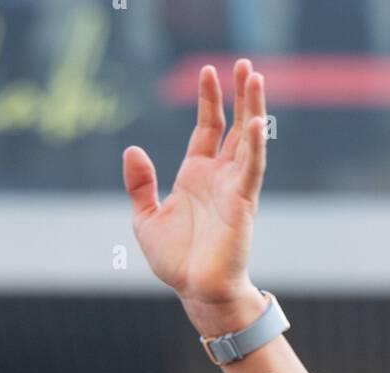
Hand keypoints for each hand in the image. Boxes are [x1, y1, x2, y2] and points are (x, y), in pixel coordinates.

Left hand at [123, 59, 267, 326]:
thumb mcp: (145, 219)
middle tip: (247, 64)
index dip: (209, 100)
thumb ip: (139, 184)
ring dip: (254, 109)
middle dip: (240, 95)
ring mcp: (233, 188)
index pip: (207, 127)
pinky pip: (251, 170)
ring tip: (256, 78)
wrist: (196, 291)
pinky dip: (255, 146)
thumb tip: (132, 149)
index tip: (208, 71)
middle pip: (234, 126)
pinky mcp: (243, 204)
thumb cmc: (176, 261)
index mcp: (196, 175)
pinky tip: (256, 122)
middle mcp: (219, 177)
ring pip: (248, 140)